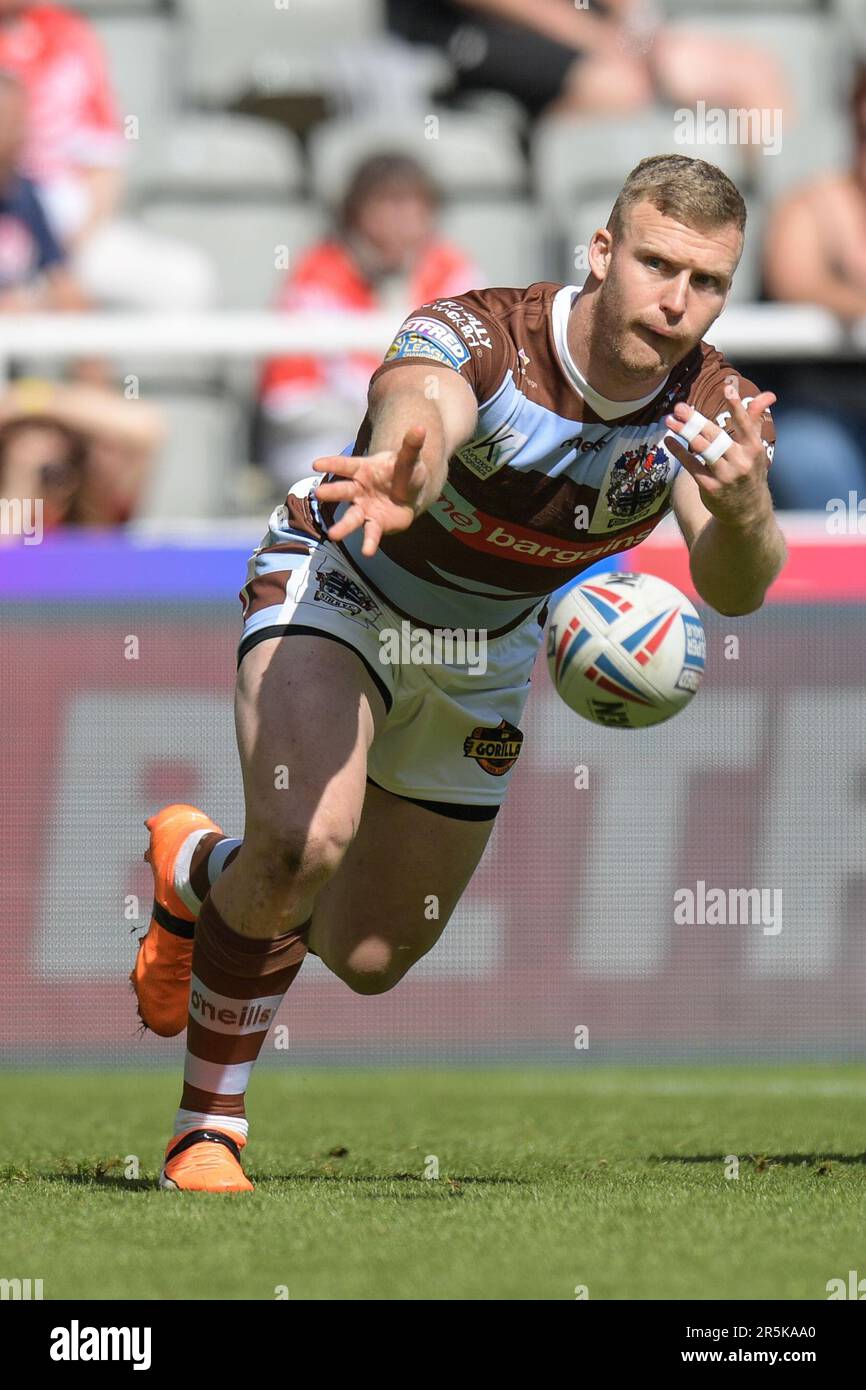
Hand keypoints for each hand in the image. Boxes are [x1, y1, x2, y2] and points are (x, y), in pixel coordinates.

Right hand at [312, 425, 428, 557]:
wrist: (410, 493)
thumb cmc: (404, 472)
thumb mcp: (410, 459)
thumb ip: (412, 447)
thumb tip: (421, 428)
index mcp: (363, 470)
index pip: (345, 465)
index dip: (331, 464)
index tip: (315, 464)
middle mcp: (358, 490)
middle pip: (342, 491)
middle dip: (331, 492)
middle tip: (318, 494)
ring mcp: (364, 509)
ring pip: (351, 517)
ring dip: (342, 526)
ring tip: (333, 535)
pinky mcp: (374, 524)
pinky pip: (371, 534)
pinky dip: (369, 543)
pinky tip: (368, 552)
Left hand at [664, 385, 775, 529]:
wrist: (747, 511)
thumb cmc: (749, 472)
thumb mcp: (755, 448)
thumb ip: (755, 420)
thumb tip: (767, 395)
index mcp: (754, 449)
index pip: (745, 423)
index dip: (736, 406)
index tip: (727, 387)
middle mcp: (741, 462)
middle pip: (716, 435)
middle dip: (695, 420)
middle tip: (679, 406)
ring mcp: (725, 475)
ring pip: (702, 449)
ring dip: (684, 433)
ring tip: (669, 420)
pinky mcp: (710, 487)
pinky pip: (691, 466)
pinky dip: (679, 452)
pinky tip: (669, 441)